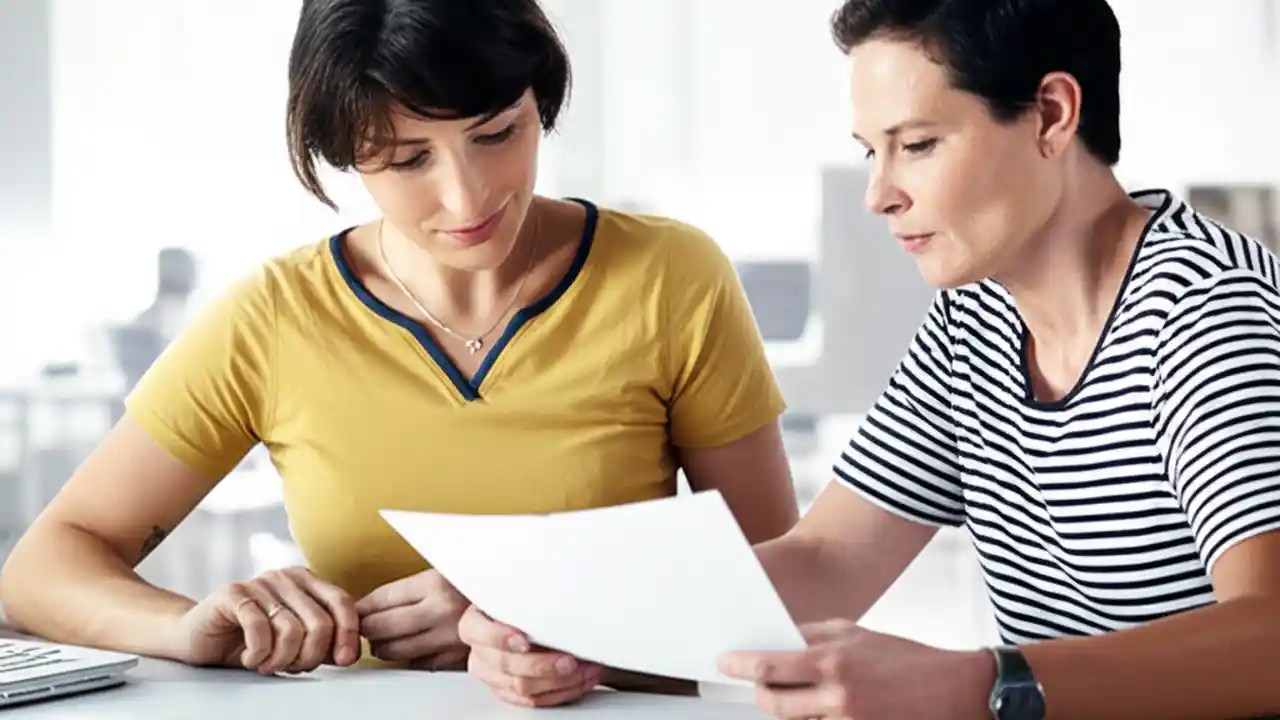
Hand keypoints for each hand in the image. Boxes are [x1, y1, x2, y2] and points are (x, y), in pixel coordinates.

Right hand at [173, 567, 360, 674]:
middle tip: (291, 667)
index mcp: (306, 582)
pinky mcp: (234, 593)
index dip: (348, 634)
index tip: (344, 660)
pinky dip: (259, 654)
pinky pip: (260, 629)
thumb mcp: (292, 643)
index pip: (342, 603)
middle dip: (310, 657)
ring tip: (267, 664)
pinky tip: (251, 659)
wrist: (198, 637)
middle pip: (320, 623)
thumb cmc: (247, 639)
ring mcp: (260, 582)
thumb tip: (349, 652)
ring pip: (292, 630)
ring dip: (281, 660)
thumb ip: (320, 642)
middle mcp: (286, 577)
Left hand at [355, 568, 469, 669]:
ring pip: (397, 650)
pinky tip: (410, 649)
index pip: (382, 598)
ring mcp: (450, 636)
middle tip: (363, 626)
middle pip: (383, 627)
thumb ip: (413, 587)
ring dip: (383, 647)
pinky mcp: (458, 657)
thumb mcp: (447, 572)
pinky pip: (420, 664)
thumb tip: (372, 604)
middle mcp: (442, 610)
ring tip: (382, 640)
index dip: (363, 606)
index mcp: (436, 583)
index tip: (356, 610)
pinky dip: (409, 658)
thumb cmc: (476, 584)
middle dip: (367, 628)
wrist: (521, 598)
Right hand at [458, 604, 602, 707]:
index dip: (500, 638)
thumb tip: (560, 597)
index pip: (479, 631)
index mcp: (474, 624)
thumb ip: (528, 599)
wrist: (518, 622)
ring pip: (522, 688)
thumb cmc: (518, 606)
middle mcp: (480, 653)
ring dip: (560, 681)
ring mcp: (492, 676)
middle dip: (543, 665)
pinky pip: (534, 701)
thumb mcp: (516, 595)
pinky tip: (580, 680)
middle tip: (570, 660)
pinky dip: (562, 692)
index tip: (524, 640)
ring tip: (585, 670)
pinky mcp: (508, 693)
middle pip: (507, 665)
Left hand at [718, 619, 993, 719]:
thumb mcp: (857, 633)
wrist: (952, 690)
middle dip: (758, 693)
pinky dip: (811, 719)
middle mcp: (836, 695)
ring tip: (784, 694)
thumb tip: (779, 639)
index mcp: (832, 660)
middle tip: (753, 684)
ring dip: (785, 708)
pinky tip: (815, 707)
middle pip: (773, 702)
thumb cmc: (904, 657)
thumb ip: (815, 636)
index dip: (740, 666)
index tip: (725, 663)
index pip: (770, 666)